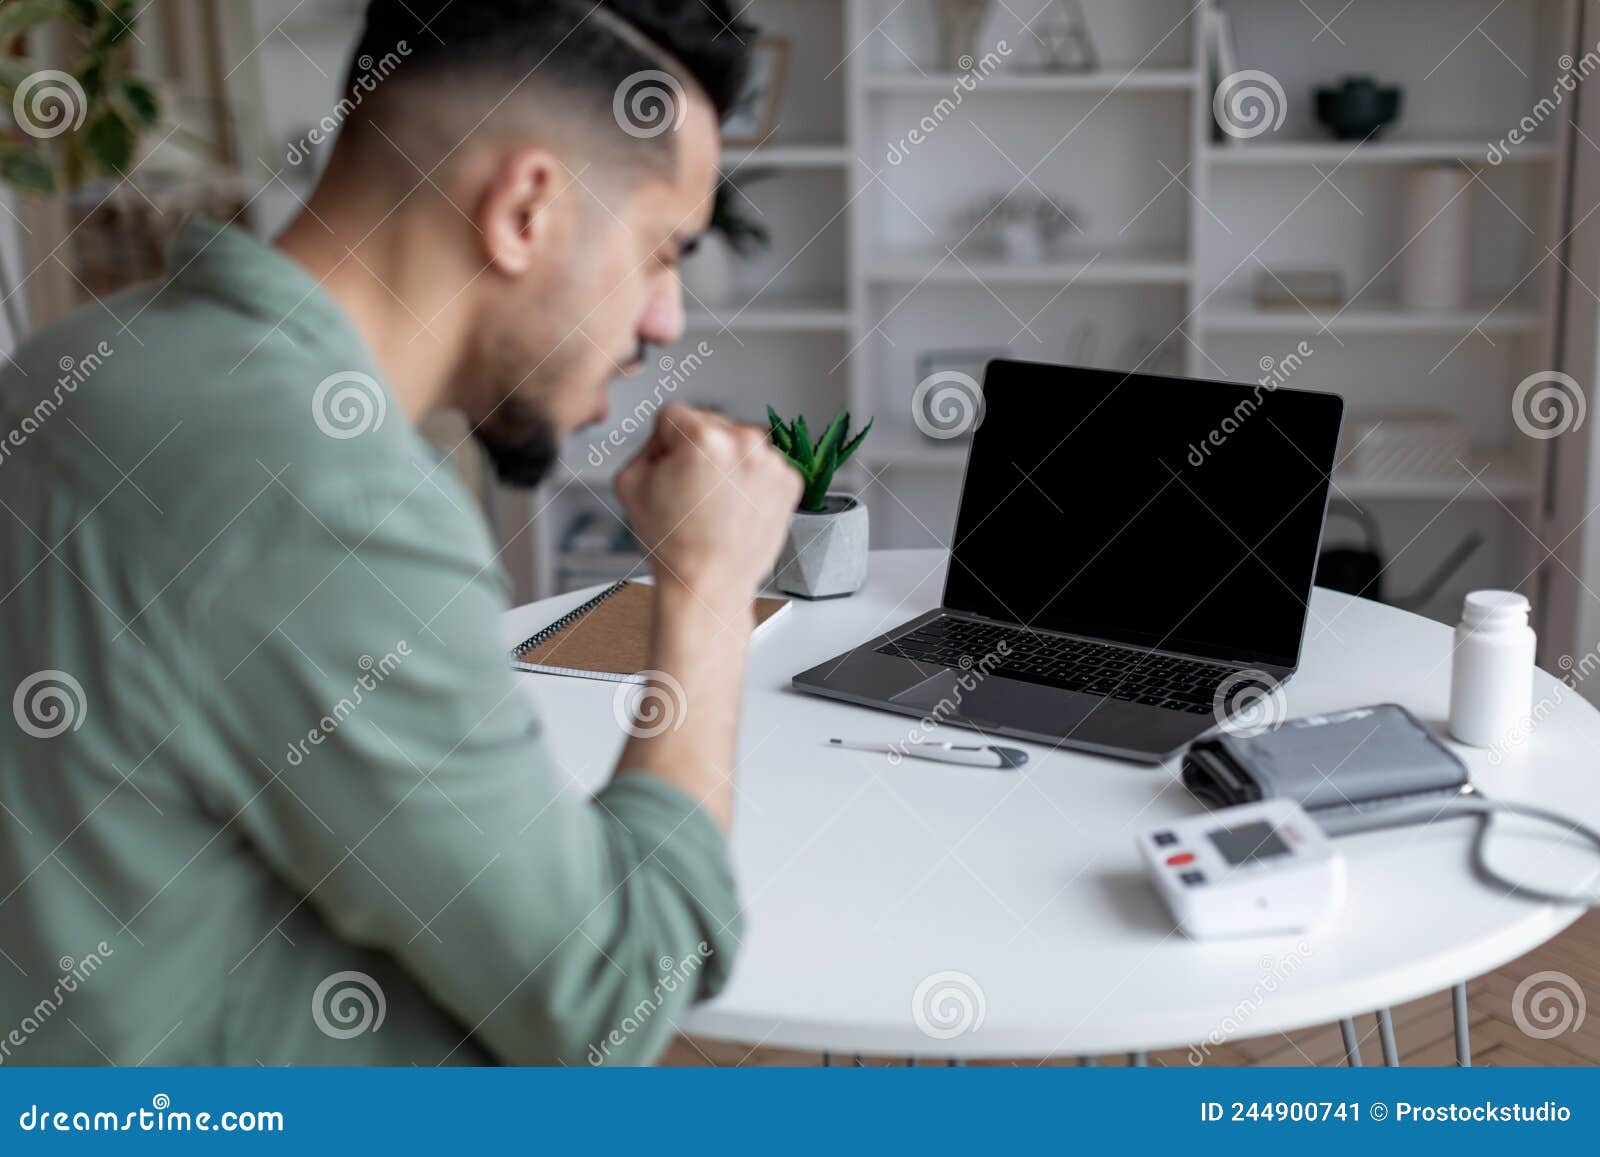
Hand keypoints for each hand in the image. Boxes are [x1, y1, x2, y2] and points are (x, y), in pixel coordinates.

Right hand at [614, 403, 800, 611]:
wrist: (710, 584)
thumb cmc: (675, 544)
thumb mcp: (630, 483)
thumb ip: (645, 443)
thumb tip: (665, 434)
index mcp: (704, 437)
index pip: (673, 415)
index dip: (663, 445)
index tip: (670, 471)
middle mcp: (745, 442)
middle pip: (710, 425)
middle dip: (698, 451)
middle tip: (692, 493)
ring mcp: (772, 462)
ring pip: (738, 444)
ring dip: (727, 464)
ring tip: (714, 503)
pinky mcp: (790, 481)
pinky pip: (761, 466)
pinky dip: (750, 481)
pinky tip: (735, 508)